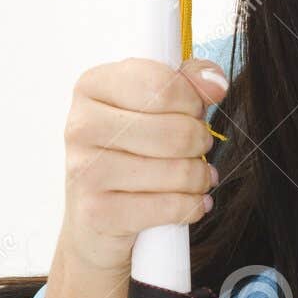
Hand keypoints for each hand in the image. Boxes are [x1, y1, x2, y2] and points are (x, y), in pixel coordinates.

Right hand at [61, 56, 228, 272]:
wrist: (96, 215)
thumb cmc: (130, 151)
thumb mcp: (155, 104)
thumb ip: (189, 82)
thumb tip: (215, 83)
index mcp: (93, 86)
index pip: (162, 84)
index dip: (193, 101)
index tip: (193, 111)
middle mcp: (82, 125)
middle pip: (177, 132)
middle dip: (200, 143)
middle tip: (196, 149)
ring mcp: (86, 170)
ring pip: (179, 172)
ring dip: (199, 178)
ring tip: (193, 177)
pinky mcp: (98, 212)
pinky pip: (170, 207)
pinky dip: (191, 206)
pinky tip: (189, 201)